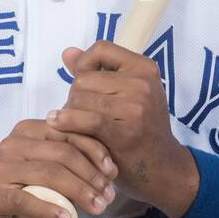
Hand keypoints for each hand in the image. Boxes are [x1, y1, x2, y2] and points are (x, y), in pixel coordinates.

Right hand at [0, 117, 118, 217]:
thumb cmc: (16, 199)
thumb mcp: (44, 176)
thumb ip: (68, 166)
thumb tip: (109, 173)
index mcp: (27, 131)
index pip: (69, 132)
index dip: (96, 151)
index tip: (113, 172)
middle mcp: (13, 143)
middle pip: (63, 152)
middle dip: (92, 174)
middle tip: (109, 196)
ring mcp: (2, 167)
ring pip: (51, 173)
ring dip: (80, 192)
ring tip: (97, 208)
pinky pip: (28, 199)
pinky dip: (51, 210)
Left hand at [48, 42, 200, 217]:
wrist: (163, 168)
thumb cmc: (142, 129)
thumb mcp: (128, 94)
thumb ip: (96, 71)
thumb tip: (67, 53)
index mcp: (144, 68)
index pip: (101, 49)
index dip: (84, 63)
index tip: (81, 81)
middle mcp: (142, 84)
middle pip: (84, 78)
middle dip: (74, 95)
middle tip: (80, 113)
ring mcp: (136, 108)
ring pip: (79, 98)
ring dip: (70, 112)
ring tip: (77, 125)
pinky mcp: (125, 133)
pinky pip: (86, 119)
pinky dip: (67, 121)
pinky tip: (55, 123)